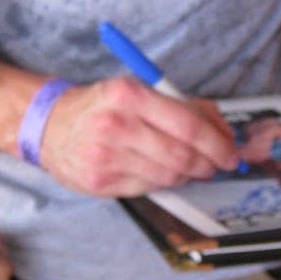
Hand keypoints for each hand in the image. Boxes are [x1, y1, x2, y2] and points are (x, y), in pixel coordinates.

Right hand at [38, 78, 239, 195]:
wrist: (50, 126)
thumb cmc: (103, 106)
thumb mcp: (141, 91)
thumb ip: (186, 107)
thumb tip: (225, 132)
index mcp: (129, 94)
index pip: (187, 126)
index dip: (217, 144)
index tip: (230, 152)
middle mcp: (116, 124)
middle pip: (181, 155)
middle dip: (207, 164)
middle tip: (215, 165)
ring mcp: (105, 156)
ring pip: (168, 176)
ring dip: (185, 174)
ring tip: (186, 166)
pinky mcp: (100, 181)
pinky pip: (148, 188)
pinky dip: (162, 182)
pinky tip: (158, 172)